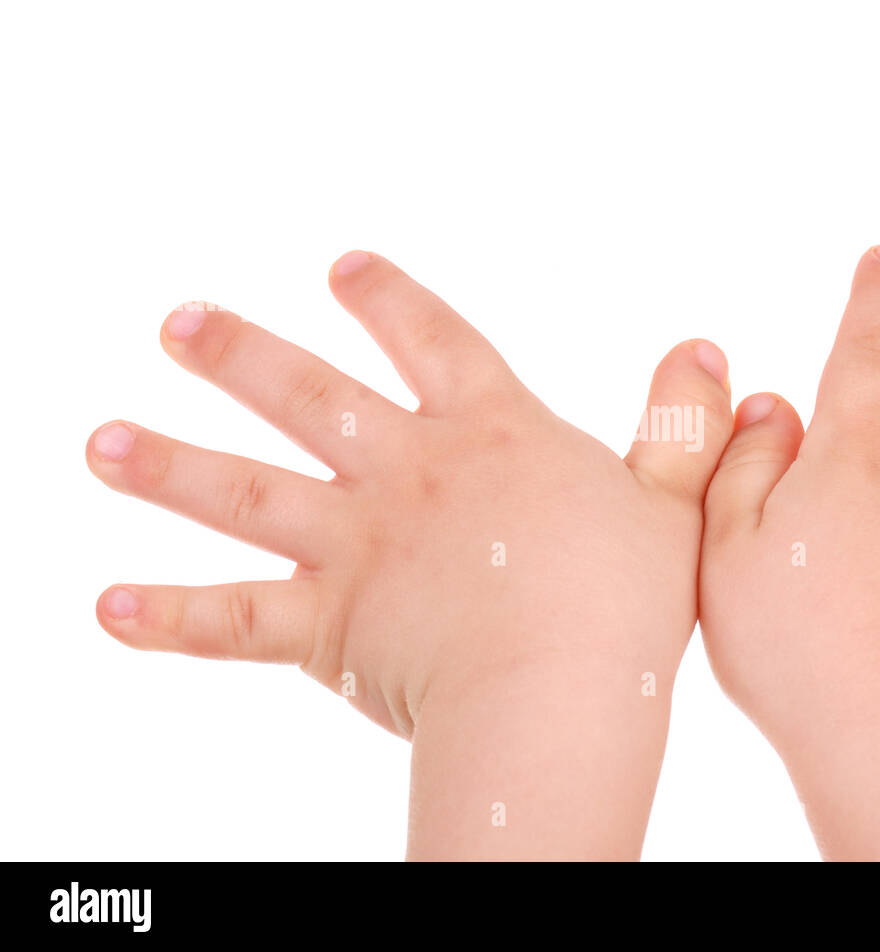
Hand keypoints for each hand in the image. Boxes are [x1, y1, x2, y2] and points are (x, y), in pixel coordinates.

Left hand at [87, 250, 732, 857]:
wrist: (558, 688)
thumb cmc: (626, 603)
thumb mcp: (672, 502)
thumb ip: (681, 427)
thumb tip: (703, 351)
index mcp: (490, 437)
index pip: (432, 341)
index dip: (388, 299)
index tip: (344, 267)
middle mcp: (407, 475)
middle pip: (306, 395)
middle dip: (239, 353)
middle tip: (179, 322)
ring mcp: (356, 545)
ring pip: (244, 492)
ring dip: (168, 464)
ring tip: (101, 441)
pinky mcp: (326, 625)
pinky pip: (233, 620)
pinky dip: (171, 616)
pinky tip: (109, 606)